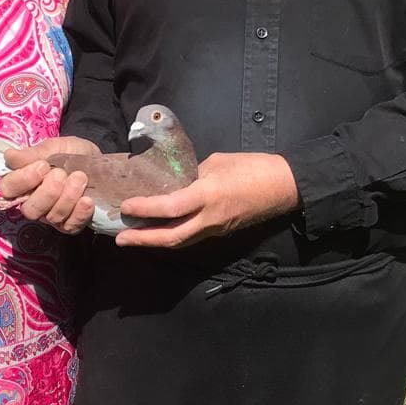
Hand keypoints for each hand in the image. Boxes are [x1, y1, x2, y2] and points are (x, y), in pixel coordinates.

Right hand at [0, 136, 100, 234]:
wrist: (99, 163)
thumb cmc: (72, 153)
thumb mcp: (55, 147)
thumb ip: (34, 154)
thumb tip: (9, 155)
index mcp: (24, 182)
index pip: (9, 188)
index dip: (22, 180)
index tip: (42, 166)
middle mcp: (34, 202)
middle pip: (30, 210)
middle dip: (47, 193)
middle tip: (61, 174)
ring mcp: (52, 216)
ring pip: (52, 217)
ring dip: (67, 197)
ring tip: (81, 178)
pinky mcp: (70, 224)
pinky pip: (70, 226)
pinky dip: (79, 213)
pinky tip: (87, 200)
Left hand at [115, 152, 299, 249]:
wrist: (284, 186)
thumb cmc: (253, 167)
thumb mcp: (217, 162)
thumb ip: (193, 174)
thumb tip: (176, 180)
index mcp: (209, 196)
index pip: (171, 208)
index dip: (146, 209)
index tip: (127, 207)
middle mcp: (210, 218)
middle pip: (172, 237)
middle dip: (144, 240)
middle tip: (120, 239)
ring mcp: (216, 228)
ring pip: (181, 241)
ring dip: (155, 242)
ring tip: (134, 238)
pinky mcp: (221, 231)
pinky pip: (192, 237)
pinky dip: (172, 236)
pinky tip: (159, 232)